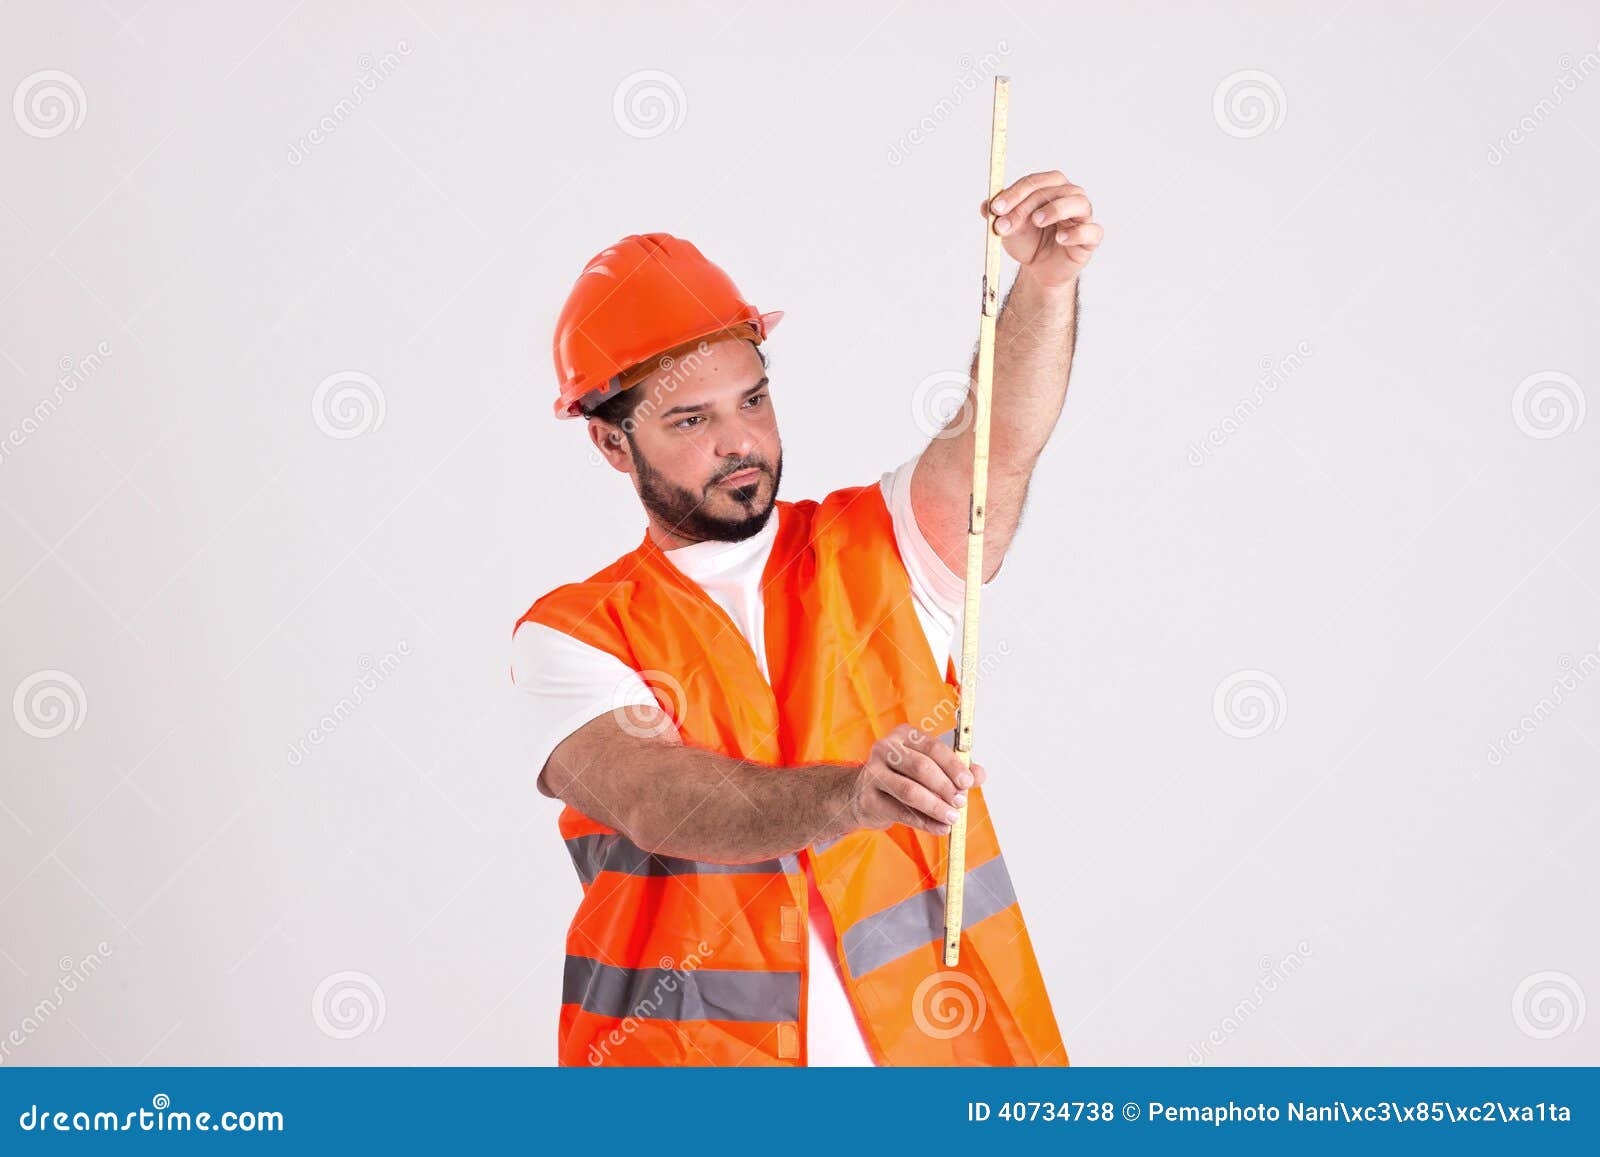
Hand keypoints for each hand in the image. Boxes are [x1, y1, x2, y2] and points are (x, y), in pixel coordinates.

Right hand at [846, 723, 988, 836]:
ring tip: (953, 817)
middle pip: (920, 767)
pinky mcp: (868, 799)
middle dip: (945, 787)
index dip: (953, 765)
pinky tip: (940, 828)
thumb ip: (955, 770)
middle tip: (961, 802)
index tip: (968, 782)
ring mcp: (872, 773)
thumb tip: (980, 775)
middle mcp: (885, 749)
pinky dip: (925, 822)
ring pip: (909, 791)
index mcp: (903, 735)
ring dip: (936, 806)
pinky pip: (901, 812)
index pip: (932, 747)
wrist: (862, 795)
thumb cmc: (901, 777)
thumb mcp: (928, 768)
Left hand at [980, 170, 1102, 287]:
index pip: (1034, 182)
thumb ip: (999, 217)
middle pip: (1053, 189)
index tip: (996, 208)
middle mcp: (1070, 196)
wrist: (1040, 269)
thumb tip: (986, 206)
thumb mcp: (1009, 230)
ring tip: (1037, 221)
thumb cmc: (1029, 242)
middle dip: (1027, 204)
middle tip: (1007, 223)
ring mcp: (1083, 216)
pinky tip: (1060, 239)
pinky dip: (1077, 233)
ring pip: (1078, 202)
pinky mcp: (1091, 238)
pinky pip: (1091, 231)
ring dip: (1056, 209)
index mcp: (1050, 188)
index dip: (1014, 193)